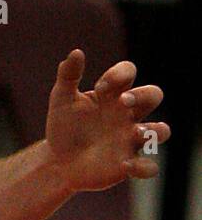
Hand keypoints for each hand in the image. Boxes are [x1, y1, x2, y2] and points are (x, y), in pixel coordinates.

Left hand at [44, 49, 168, 191]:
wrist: (57, 160)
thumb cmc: (64, 126)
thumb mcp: (61, 99)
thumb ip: (68, 75)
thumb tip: (76, 52)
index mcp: (111, 94)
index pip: (128, 73)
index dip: (120, 74)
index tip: (100, 87)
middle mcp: (126, 114)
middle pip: (153, 95)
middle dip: (142, 95)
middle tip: (123, 102)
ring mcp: (130, 139)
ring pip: (161, 130)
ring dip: (154, 130)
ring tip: (134, 132)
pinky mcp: (128, 164)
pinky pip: (148, 167)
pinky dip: (143, 166)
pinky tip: (125, 164)